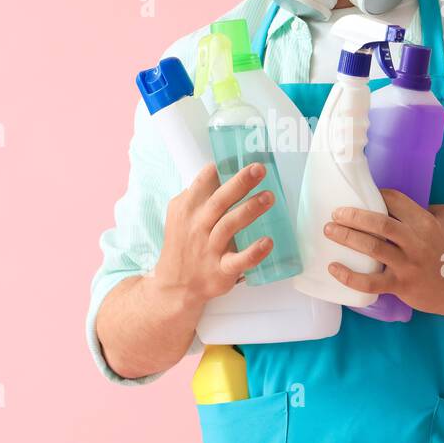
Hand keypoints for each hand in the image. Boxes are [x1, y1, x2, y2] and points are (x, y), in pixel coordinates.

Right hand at [151, 161, 277, 307]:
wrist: (174, 285)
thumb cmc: (183, 244)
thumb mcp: (180, 215)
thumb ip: (197, 194)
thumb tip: (217, 170)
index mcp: (188, 209)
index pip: (202, 183)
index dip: (219, 170)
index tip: (239, 157)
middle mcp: (198, 227)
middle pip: (219, 201)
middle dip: (240, 183)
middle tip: (259, 169)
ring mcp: (209, 249)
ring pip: (229, 226)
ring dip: (250, 210)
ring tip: (269, 197)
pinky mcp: (221, 270)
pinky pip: (238, 261)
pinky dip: (253, 252)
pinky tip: (267, 242)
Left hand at [322, 188, 443, 317]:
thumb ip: (429, 207)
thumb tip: (403, 203)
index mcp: (426, 221)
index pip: (394, 201)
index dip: (375, 195)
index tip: (358, 195)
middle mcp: (415, 241)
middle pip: (379, 223)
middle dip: (353, 216)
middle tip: (335, 213)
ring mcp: (408, 264)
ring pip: (372, 248)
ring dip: (347, 238)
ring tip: (329, 231)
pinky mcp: (402, 285)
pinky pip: (371, 282)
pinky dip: (350, 276)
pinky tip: (334, 268)